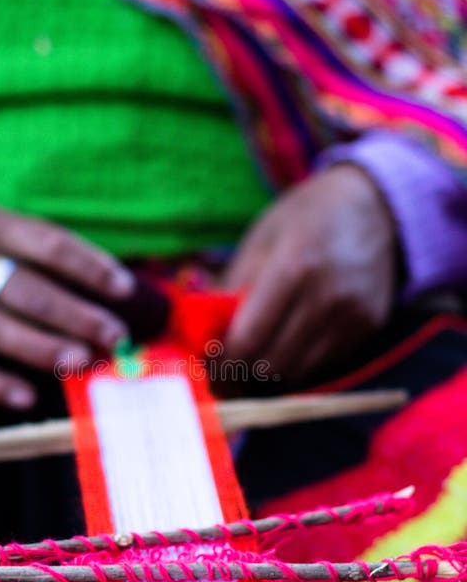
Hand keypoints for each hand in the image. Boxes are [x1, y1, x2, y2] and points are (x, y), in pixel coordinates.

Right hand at [0, 205, 135, 407]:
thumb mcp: (0, 224)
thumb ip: (47, 252)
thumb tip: (117, 288)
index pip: (48, 245)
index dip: (89, 266)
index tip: (126, 288)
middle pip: (26, 291)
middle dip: (75, 315)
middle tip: (115, 335)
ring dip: (41, 348)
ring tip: (82, 361)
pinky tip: (27, 398)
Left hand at [222, 165, 397, 380]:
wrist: (377, 207)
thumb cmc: (307, 217)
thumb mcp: (261, 239)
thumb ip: (233, 287)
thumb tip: (205, 333)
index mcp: (294, 267)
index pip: (248, 339)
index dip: (221, 360)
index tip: (209, 362)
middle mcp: (328, 298)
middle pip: (271, 365)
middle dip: (241, 371)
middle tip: (225, 366)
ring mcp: (353, 317)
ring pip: (296, 373)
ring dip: (269, 372)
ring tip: (254, 354)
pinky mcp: (369, 328)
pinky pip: (323, 365)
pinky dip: (298, 362)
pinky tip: (288, 342)